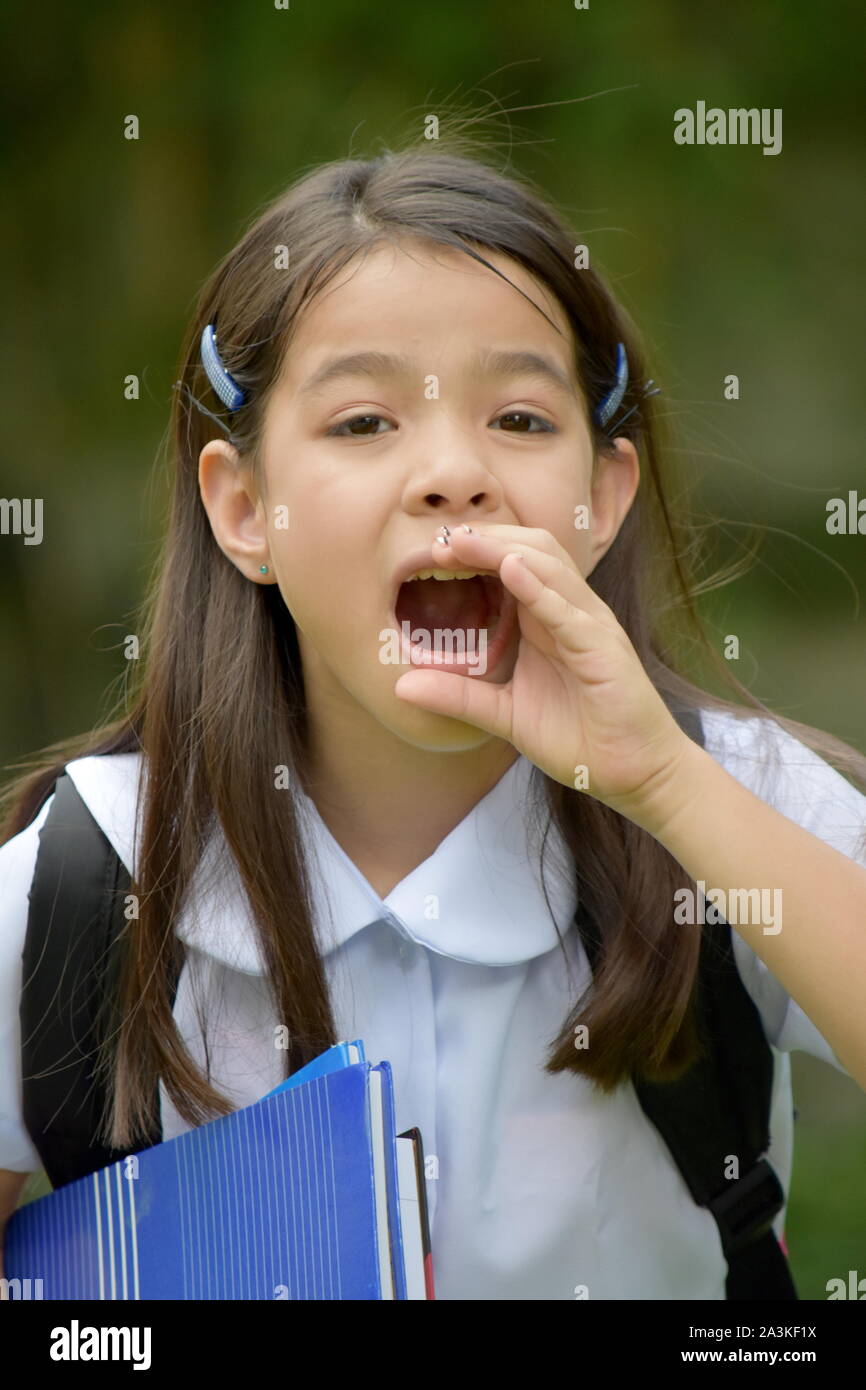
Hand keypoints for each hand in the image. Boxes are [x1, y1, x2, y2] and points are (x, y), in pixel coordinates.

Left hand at [393, 523, 695, 830]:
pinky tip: (513, 573)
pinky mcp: (604, 649)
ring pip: (550, 568)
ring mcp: (590, 626)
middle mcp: (570, 613)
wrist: (633, 774)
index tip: (432, 551)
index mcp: (547, 620)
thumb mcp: (505, 715)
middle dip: (486, 539)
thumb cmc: (579, 737)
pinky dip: (542, 589)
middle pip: (531, 551)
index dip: (475, 551)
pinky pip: (571, 612)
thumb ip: (459, 696)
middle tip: (441, 540)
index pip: (513, 565)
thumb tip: (401, 686)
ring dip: (505, 550)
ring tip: (465, 542)